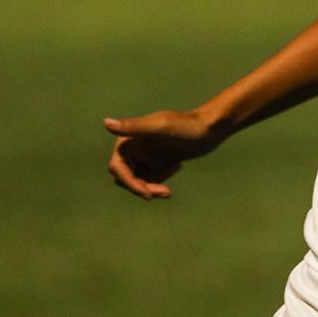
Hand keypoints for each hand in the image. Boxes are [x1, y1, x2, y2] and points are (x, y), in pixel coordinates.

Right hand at [103, 109, 225, 199]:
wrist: (211, 128)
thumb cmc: (187, 126)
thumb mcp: (161, 127)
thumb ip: (134, 126)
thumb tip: (106, 123)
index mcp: (130, 137)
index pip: (118, 167)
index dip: (129, 182)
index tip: (146, 193)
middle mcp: (135, 146)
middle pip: (127, 177)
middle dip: (142, 186)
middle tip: (163, 193)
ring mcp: (146, 154)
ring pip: (139, 180)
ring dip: (151, 186)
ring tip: (168, 191)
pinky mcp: (158, 161)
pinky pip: (151, 179)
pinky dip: (160, 180)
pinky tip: (177, 167)